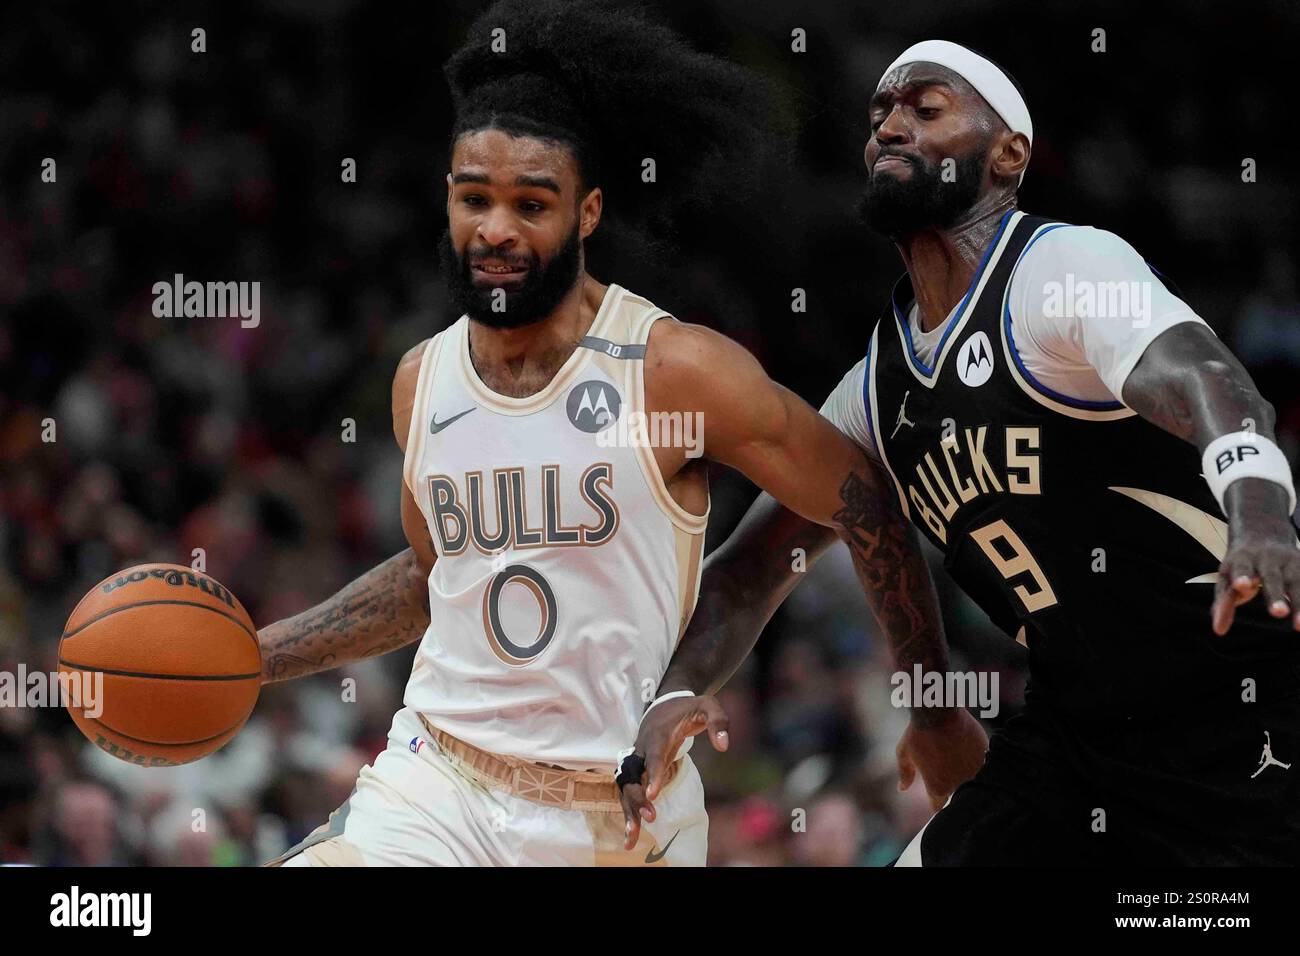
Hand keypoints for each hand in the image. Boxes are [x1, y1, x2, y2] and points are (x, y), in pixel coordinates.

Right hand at [618, 694, 728, 850]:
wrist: (665, 702)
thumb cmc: (689, 707)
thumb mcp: (708, 705)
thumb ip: (718, 721)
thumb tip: (724, 746)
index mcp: (658, 734)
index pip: (654, 755)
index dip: (652, 774)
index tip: (652, 795)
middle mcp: (642, 748)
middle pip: (634, 775)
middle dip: (637, 798)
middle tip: (650, 818)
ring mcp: (637, 760)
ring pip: (626, 787)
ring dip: (628, 811)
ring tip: (630, 839)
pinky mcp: (638, 770)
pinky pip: (629, 791)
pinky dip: (628, 811)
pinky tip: (632, 833)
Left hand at [896, 708, 987, 811]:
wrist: (940, 711)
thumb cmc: (918, 732)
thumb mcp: (904, 752)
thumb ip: (905, 773)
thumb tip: (902, 789)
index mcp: (938, 787)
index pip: (938, 807)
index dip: (935, 803)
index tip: (935, 797)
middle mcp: (958, 786)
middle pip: (957, 796)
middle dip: (952, 789)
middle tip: (946, 771)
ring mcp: (975, 773)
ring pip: (973, 782)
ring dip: (967, 776)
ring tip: (957, 758)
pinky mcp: (986, 759)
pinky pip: (984, 767)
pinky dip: (977, 763)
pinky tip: (968, 751)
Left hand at [1212, 517, 1299, 635]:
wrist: (1265, 532)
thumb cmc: (1242, 564)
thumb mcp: (1227, 576)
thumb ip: (1223, 601)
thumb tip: (1218, 630)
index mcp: (1243, 558)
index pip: (1242, 567)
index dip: (1242, 576)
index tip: (1242, 586)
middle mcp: (1268, 559)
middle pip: (1273, 577)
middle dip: (1275, 595)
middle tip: (1278, 613)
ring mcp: (1291, 562)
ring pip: (1298, 583)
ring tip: (1299, 627)